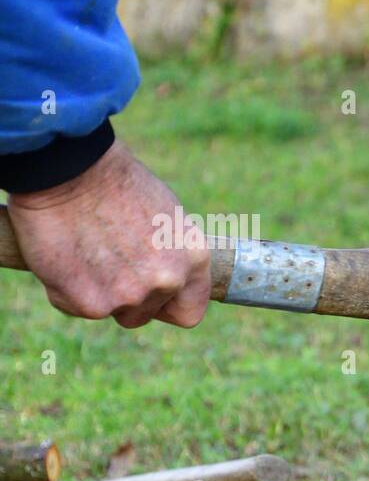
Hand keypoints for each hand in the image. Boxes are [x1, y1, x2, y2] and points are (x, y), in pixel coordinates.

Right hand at [7, 142, 209, 327]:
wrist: (67, 166)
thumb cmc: (113, 181)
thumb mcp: (165, 215)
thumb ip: (170, 254)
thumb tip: (166, 277)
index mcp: (193, 259)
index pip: (189, 311)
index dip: (167, 305)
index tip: (150, 294)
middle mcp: (169, 281)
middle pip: (145, 313)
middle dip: (125, 295)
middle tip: (104, 259)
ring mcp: (130, 296)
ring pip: (112, 311)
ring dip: (97, 291)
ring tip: (85, 250)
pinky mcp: (90, 303)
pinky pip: (75, 307)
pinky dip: (65, 288)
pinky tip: (63, 254)